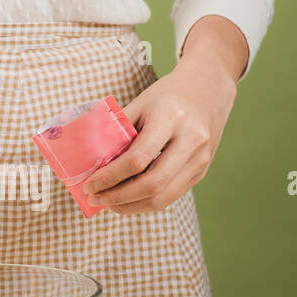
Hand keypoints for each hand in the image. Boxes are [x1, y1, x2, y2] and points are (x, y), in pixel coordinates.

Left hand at [84, 16, 246, 214]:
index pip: (138, 159)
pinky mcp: (201, 172)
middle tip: (94, 198)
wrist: (207, 91)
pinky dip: (144, 203)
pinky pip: (170, 196)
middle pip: (152, 184)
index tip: (89, 184)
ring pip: (162, 198)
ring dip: (130, 206)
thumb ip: (117, 131)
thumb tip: (90, 164)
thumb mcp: (140, 104)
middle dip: (117, 197)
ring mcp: (200, 159)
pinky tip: (126, 200)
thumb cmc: (166, 97)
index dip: (110, 177)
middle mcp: (191, 140)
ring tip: (107, 203)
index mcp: (172, 118)